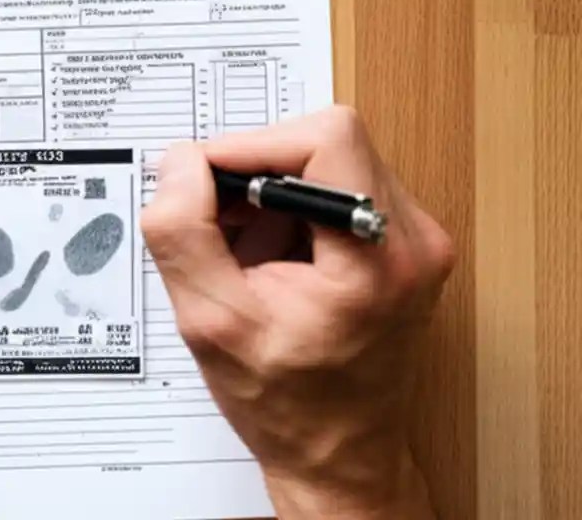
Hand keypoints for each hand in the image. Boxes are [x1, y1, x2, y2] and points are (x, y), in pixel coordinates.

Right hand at [140, 107, 453, 519]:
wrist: (336, 454)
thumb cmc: (286, 404)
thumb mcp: (211, 323)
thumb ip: (185, 233)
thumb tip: (179, 164)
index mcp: (379, 258)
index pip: (324, 139)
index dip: (250, 146)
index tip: (203, 180)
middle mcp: (413, 239)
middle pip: (327, 142)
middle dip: (257, 170)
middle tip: (219, 221)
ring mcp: (414, 240)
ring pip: (330, 160)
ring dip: (271, 189)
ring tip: (244, 247)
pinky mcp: (401, 243)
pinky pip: (339, 186)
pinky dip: (290, 206)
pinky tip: (268, 254)